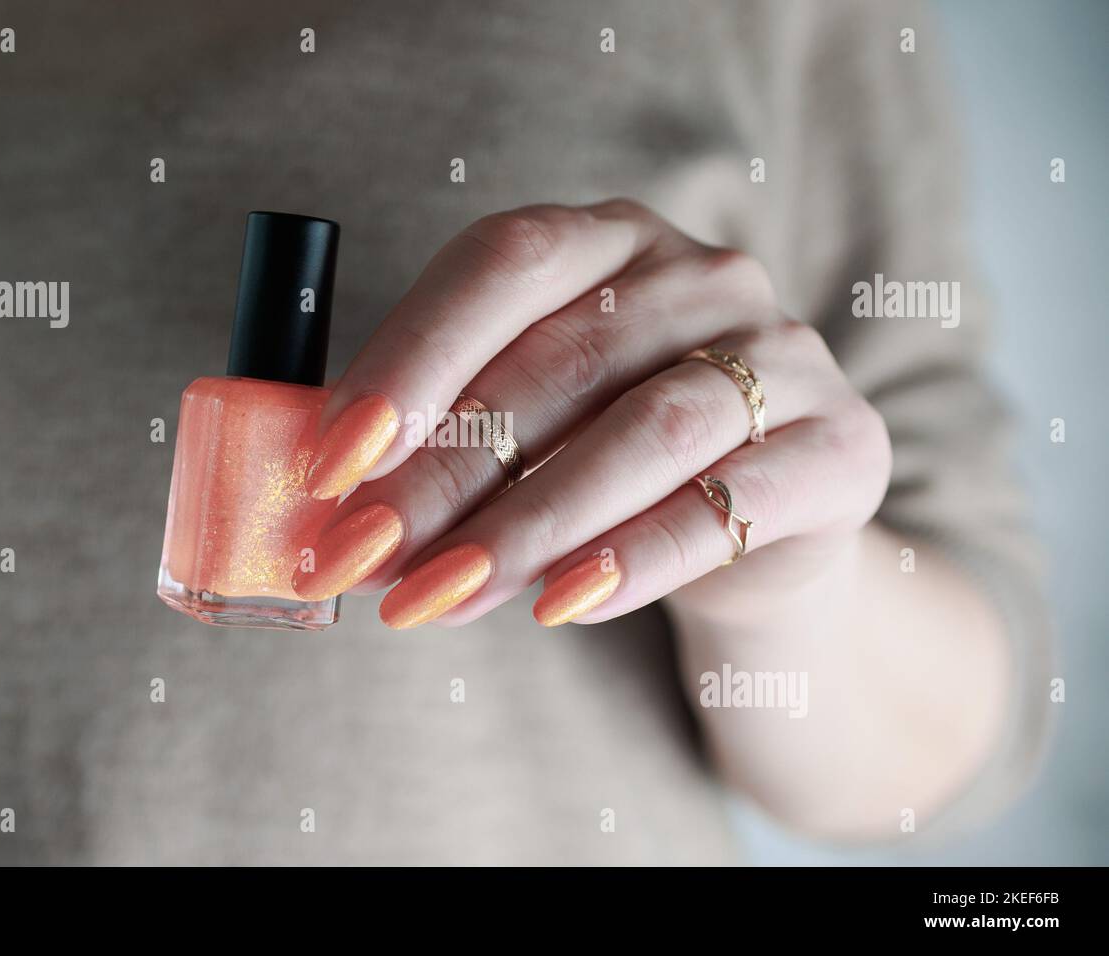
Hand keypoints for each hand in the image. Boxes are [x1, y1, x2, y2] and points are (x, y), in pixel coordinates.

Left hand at [294, 199, 891, 628]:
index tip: (330, 459)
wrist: (762, 520)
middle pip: (565, 359)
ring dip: (528, 523)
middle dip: (447, 470)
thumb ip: (440, 436)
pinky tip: (558, 604)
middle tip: (362, 557)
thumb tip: (328, 508)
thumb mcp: (523, 421)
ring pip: (647, 431)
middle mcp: (703, 275)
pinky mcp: (841, 447)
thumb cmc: (607, 457)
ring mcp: (786, 354)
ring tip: (438, 597)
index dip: (411, 357)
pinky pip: (731, 504)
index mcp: (609, 241)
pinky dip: (635, 558)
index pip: (505, 262)